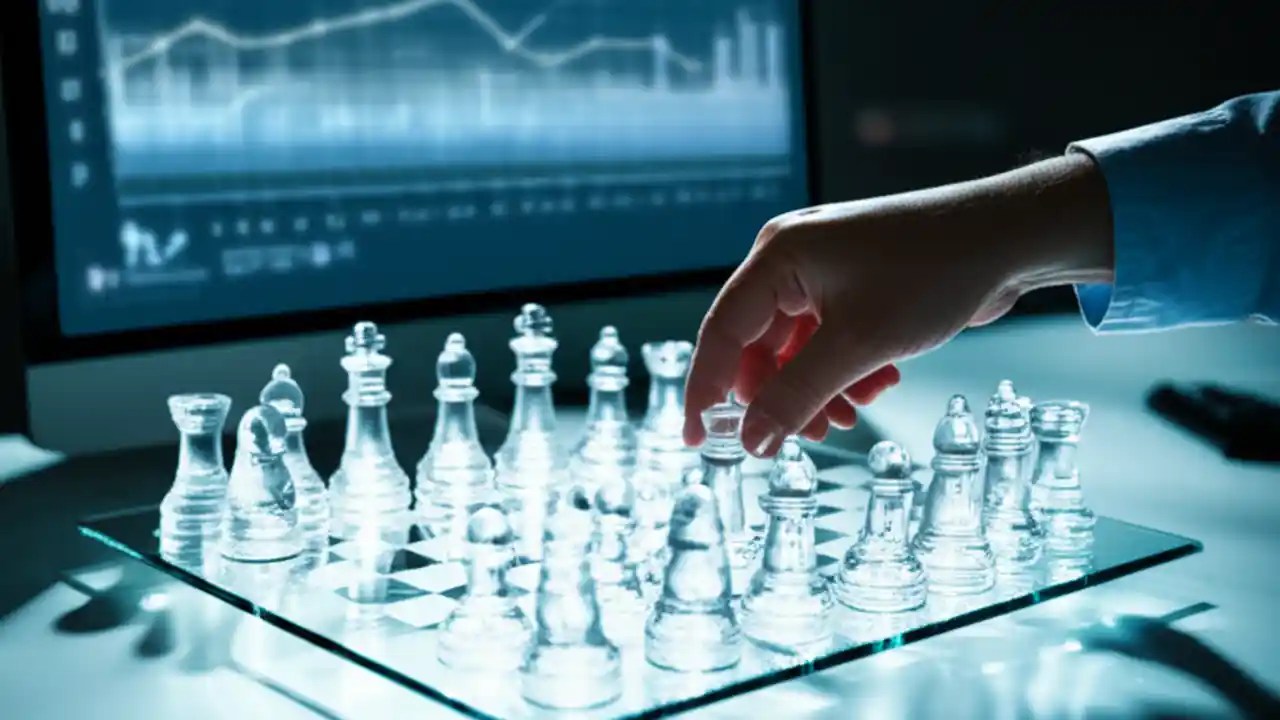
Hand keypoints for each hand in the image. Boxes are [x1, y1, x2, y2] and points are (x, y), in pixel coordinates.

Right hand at [684, 154, 1113, 455]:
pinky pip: (827, 338)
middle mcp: (791, 259)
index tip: (699, 439)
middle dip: (779, 395)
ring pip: (795, 347)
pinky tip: (876, 384)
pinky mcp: (853, 283)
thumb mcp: (857, 346)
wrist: (1006, 237)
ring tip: (847, 416)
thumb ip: (796, 395)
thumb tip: (751, 441)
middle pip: (758, 344)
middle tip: (800, 438)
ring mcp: (823, 270)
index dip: (706, 390)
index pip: (721, 332)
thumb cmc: (932, 272)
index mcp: (777, 257)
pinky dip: (843, 369)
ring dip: (816, 388)